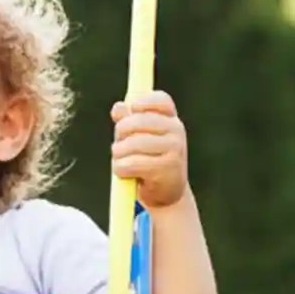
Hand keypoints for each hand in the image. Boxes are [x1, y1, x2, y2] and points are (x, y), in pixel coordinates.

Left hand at [111, 90, 188, 208]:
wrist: (165, 193)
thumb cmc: (147, 160)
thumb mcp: (138, 137)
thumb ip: (128, 120)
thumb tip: (119, 107)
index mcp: (170, 119)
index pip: (160, 100)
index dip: (141, 102)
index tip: (132, 110)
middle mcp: (177, 131)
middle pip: (136, 121)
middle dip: (120, 133)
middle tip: (119, 144)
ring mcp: (175, 149)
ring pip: (131, 144)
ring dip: (118, 154)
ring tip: (123, 161)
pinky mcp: (167, 168)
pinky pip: (131, 163)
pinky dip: (120, 169)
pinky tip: (126, 173)